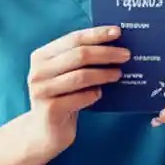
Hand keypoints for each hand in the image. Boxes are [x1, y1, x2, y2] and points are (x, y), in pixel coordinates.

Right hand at [25, 26, 128, 156]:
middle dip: (106, 53)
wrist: (45, 131)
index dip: (96, 34)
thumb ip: (80, 59)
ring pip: (81, 76)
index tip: (117, 32)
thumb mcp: (66, 74)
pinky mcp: (49, 110)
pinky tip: (100, 93)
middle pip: (79, 56)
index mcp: (41, 56)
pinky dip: (93, 94)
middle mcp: (38, 72)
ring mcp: (41, 91)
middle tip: (126, 55)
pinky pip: (79, 98)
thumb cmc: (62, 97)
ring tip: (119, 74)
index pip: (73, 39)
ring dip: (104, 74)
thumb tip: (114, 42)